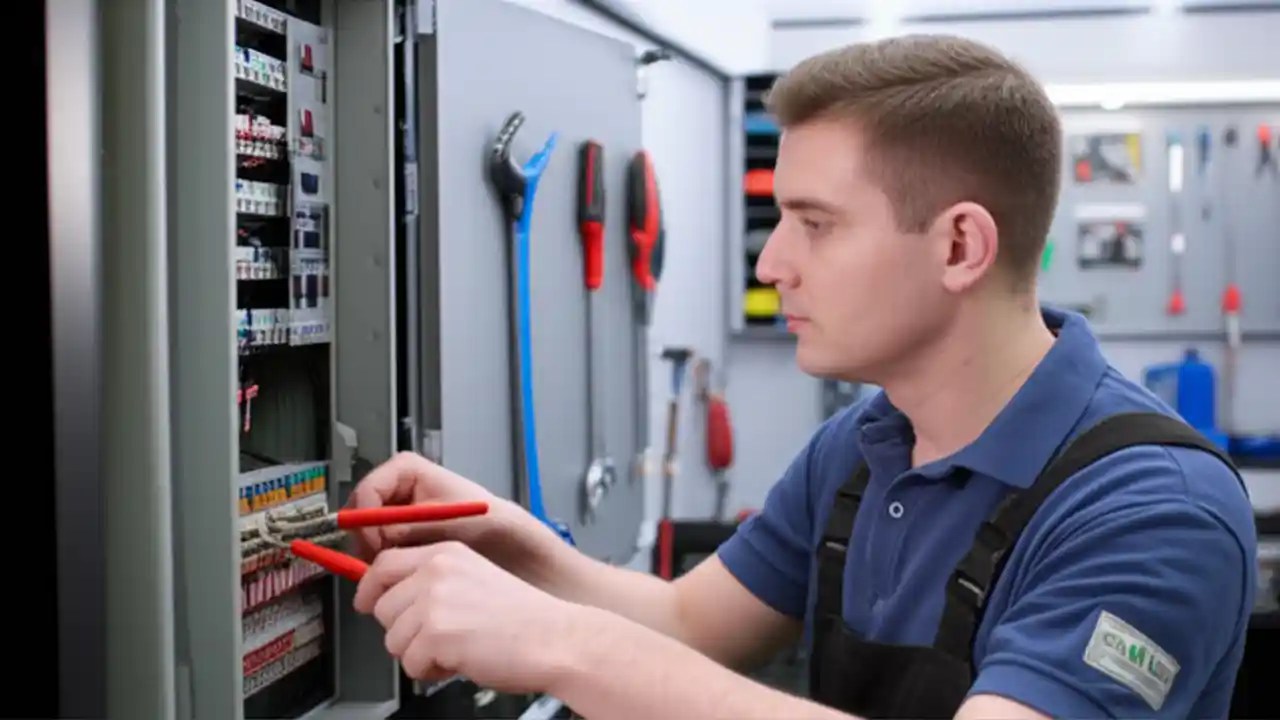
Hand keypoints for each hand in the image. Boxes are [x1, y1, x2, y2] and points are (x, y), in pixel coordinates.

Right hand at [346, 452, 526, 562]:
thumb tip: (382, 534)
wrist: (498, 536)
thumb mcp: (445, 519)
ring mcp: (393, 507)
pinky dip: (383, 556)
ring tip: (398, 564)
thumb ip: (410, 525)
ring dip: (375, 550)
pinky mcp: (396, 529)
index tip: (376, 545)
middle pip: (360, 511)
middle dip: (367, 538)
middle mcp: (394, 484)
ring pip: (365, 530)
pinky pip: (376, 543)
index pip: (367, 491)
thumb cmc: (480, 518)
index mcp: (404, 469)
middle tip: (381, 561)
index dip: (366, 519)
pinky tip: (402, 566)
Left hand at [353, 541, 583, 693]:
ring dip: (418, 653)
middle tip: (438, 637)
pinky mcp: (437, 633)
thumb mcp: (474, 578)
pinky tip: (461, 660)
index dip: (369, 588)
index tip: (367, 601)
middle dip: (403, 630)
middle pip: (382, 606)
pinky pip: (411, 664)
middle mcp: (436, 571)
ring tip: (456, 648)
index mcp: (446, 553)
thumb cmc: (523, 618)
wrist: (554, 639)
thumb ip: (433, 581)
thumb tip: (391, 598)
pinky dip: (432, 671)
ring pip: (392, 639)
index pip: (383, 564)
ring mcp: (435, 601)